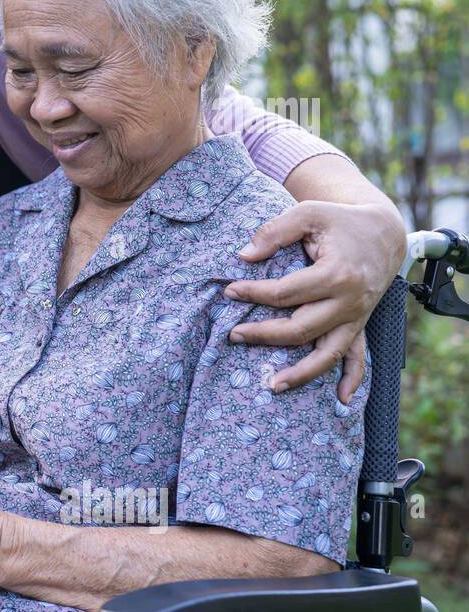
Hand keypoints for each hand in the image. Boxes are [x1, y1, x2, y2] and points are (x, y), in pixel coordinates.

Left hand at [224, 200, 403, 402]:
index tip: (229, 292)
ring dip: (302, 373)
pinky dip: (352, 379)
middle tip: (232, 335)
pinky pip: (359, 357)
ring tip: (272, 385)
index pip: (285, 294)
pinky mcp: (360, 324)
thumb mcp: (309, 213)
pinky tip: (340, 398)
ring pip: (328, 353)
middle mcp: (349, 301)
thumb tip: (244, 256)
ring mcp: (357, 317)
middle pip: (300, 329)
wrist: (383, 232)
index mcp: (336, 274)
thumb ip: (275, 231)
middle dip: (263, 335)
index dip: (253, 294)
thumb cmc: (341, 221)